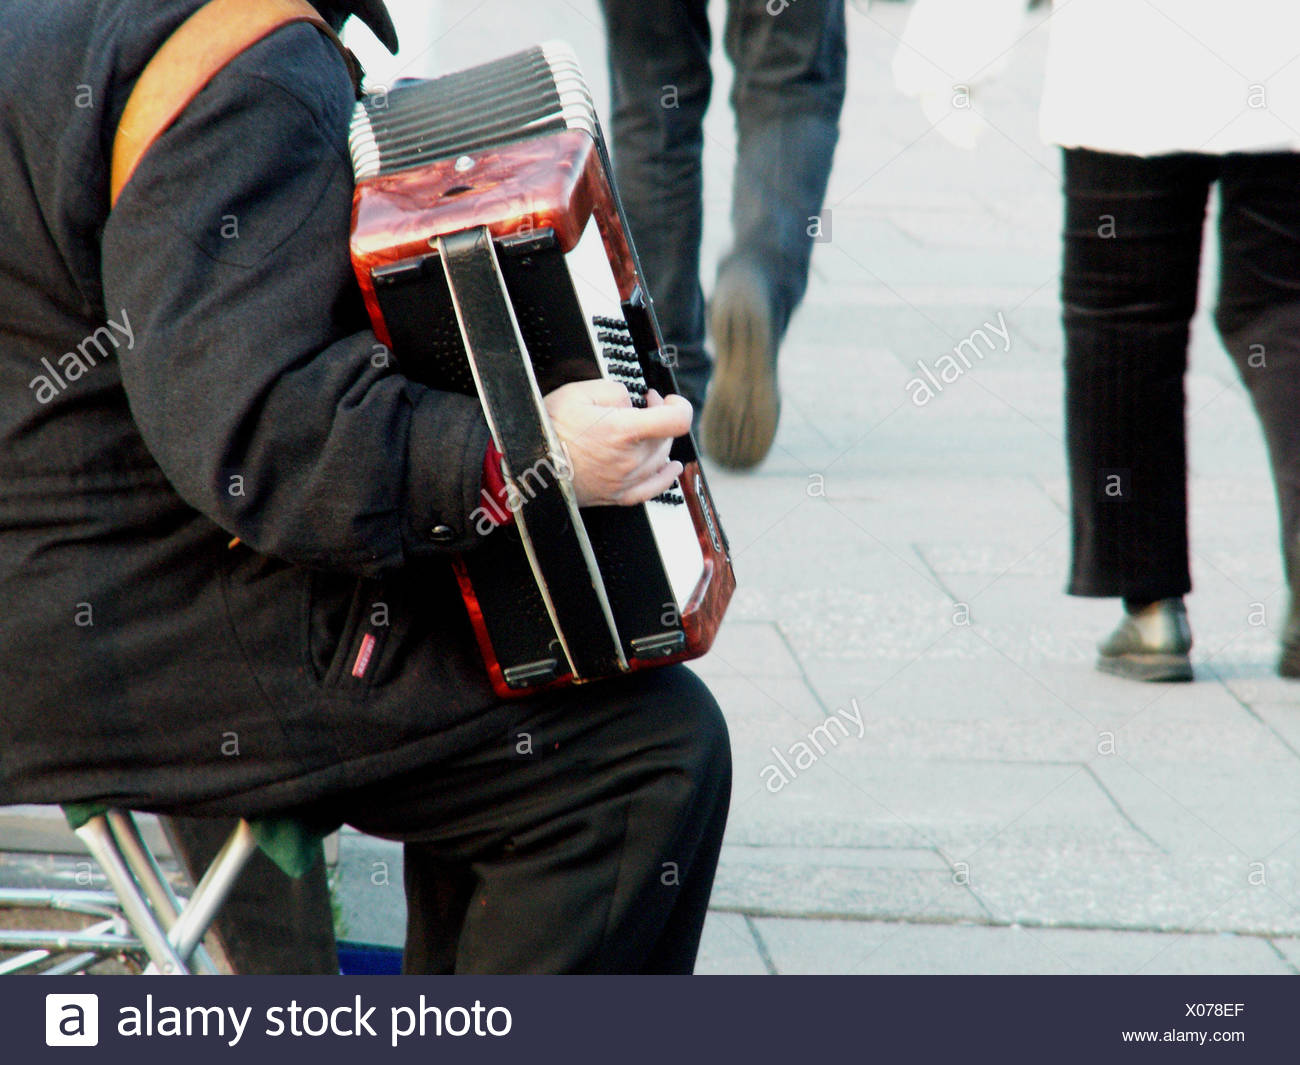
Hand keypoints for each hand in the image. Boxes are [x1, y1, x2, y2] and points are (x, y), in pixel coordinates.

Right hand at [542, 379, 690, 506]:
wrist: (528, 464)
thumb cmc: (548, 428)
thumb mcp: (579, 392)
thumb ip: (615, 391)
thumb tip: (632, 402)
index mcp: (622, 431)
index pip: (676, 420)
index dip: (679, 405)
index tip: (668, 399)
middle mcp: (629, 460)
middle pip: (667, 437)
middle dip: (660, 416)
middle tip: (644, 404)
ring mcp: (625, 480)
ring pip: (662, 459)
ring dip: (660, 440)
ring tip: (644, 428)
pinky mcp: (618, 496)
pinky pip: (654, 488)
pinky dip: (667, 476)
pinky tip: (670, 467)